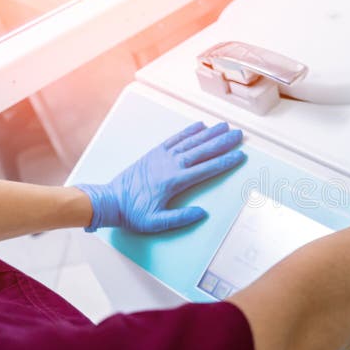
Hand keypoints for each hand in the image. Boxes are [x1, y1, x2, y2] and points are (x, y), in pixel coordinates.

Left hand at [76, 122, 245, 232]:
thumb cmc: (132, 213)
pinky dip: (188, 131)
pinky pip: (175, 139)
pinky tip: (199, 126)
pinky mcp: (155, 153)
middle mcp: (170, 165)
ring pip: (191, 141)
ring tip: (224, 126)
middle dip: (222, 142)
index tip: (239, 156)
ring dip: (209, 133)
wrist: (110, 200)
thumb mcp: (155, 223)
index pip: (206, 169)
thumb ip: (179, 219)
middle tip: (238, 135)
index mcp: (174, 181)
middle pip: (202, 151)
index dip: (225, 162)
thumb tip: (201, 213)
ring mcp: (162, 157)